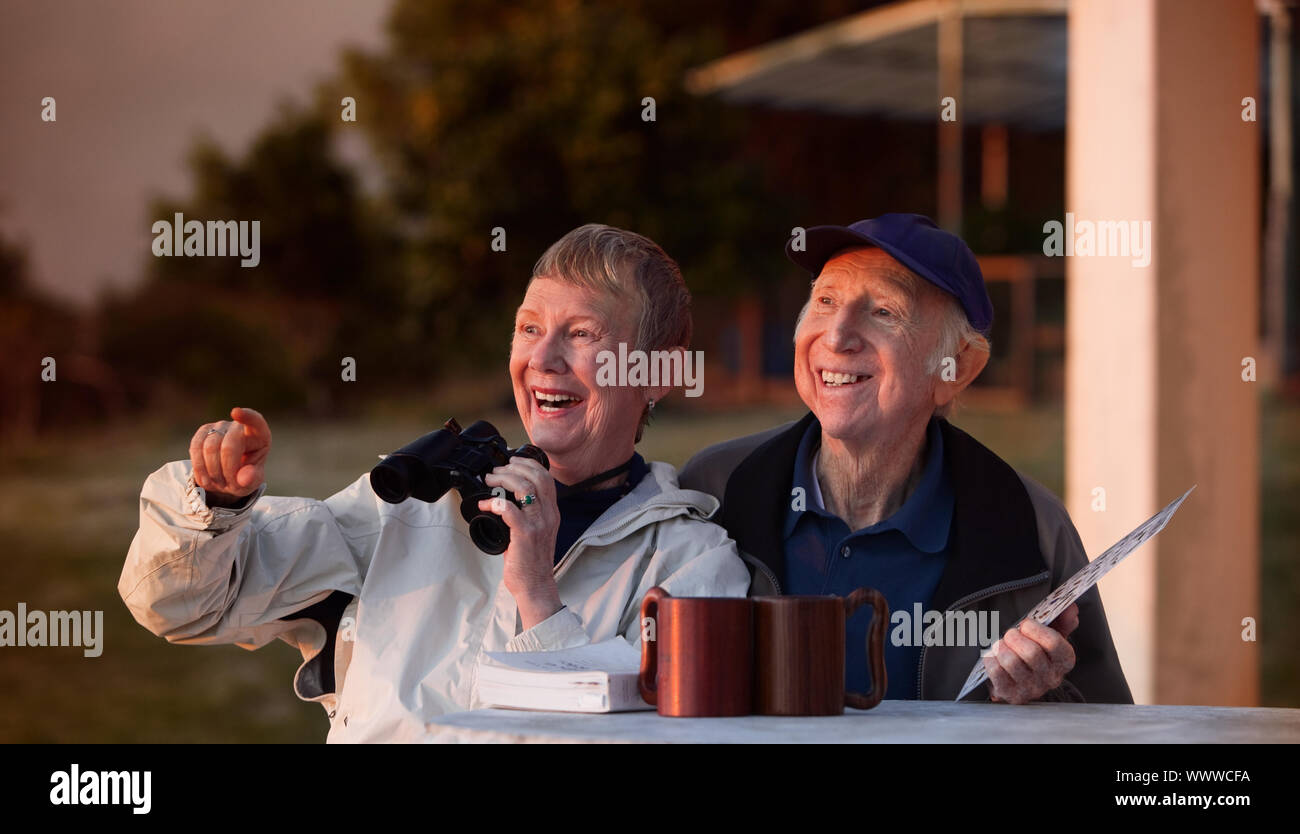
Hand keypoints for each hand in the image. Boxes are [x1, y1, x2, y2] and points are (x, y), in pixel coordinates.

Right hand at [189, 407, 271, 507]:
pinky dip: (200, 467)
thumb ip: (251, 479)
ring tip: (219, 483)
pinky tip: (206, 479)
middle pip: (229, 445)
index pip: (255, 421)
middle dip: (228, 470)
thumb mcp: (252, 481)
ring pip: (210, 447)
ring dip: (213, 472)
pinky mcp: (203, 432)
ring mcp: (220, 427)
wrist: (227, 476)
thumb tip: (244, 479)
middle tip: (229, 486)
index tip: (236, 412)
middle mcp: (238, 426)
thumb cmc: (244, 476)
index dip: (246, 416)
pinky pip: (195, 448)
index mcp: (259, 435)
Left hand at [479, 456, 561, 628]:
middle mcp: (548, 515)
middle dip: (513, 467)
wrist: (535, 586)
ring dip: (503, 479)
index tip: (512, 461)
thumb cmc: (531, 561)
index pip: (546, 477)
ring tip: (490, 480)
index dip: (528, 464)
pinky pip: (510, 510)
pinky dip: (494, 502)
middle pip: (536, 477)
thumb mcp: (536, 531)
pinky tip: (485, 504)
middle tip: (496, 471)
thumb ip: (526, 514)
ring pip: (524, 488)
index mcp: (552, 512)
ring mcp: (538, 524)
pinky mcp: (525, 535)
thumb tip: (503, 499)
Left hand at [983, 603, 1078, 703]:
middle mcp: (1051, 678)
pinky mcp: (1011, 694)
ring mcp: (1031, 689)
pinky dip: (990, 659)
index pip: (1054, 643)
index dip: (1035, 629)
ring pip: (1011, 662)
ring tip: (1001, 645)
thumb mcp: (1051, 632)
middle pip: (1031, 653)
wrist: (1018, 677)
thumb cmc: (1035, 650)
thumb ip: (1063, 618)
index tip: (1025, 624)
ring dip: (1001, 648)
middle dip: (1014, 637)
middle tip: (1010, 634)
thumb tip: (1070, 608)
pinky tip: (994, 657)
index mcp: (1065, 660)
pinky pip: (996, 671)